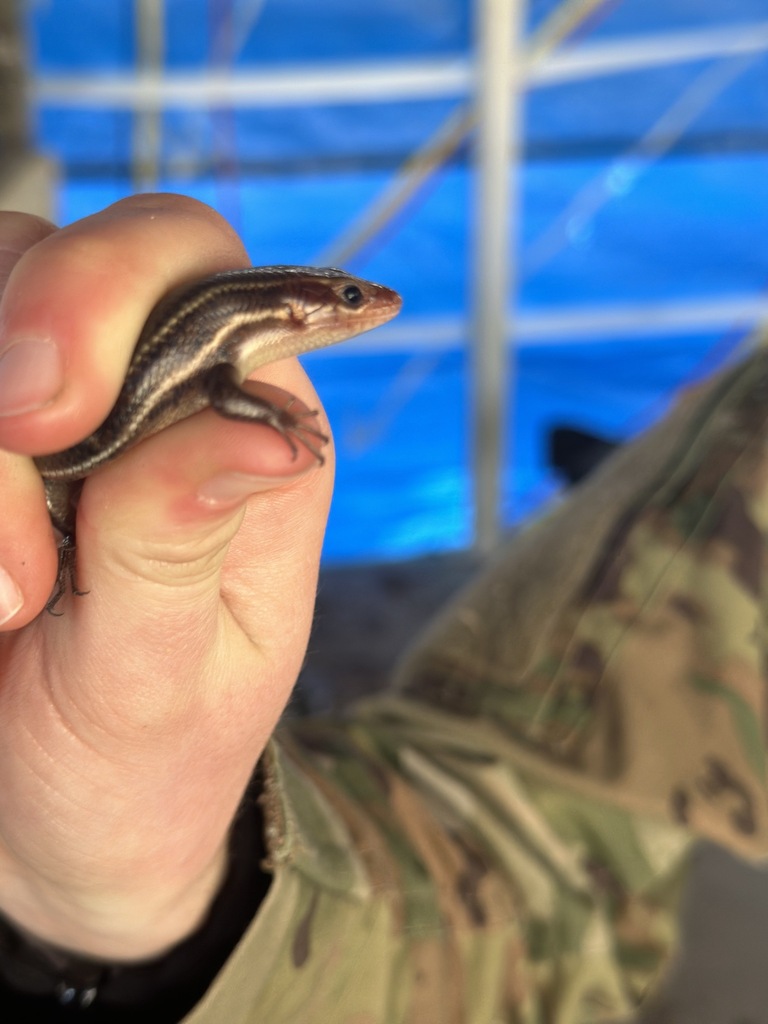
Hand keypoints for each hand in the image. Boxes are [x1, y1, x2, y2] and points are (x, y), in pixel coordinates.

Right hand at [0, 195, 333, 958]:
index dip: (103, 292)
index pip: (189, 265)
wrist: (62, 829)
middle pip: (50, 261)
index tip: (42, 419)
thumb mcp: (169, 674)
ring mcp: (53, 421)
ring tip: (5, 599)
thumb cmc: (145, 761)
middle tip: (13, 518)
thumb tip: (264, 433)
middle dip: (10, 351)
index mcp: (249, 423)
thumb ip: (186, 541)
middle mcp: (154, 393)